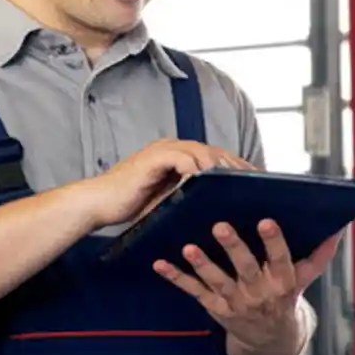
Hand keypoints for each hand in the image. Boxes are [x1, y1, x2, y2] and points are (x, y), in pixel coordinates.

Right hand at [90, 139, 251, 225]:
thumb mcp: (167, 200)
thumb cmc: (131, 205)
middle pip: (215, 151)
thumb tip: (215, 206)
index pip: (215, 156)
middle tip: (255, 181)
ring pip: (203, 152)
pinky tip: (210, 183)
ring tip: (237, 183)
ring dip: (221, 167)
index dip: (235, 166)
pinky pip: (183, 159)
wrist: (100, 203)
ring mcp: (164, 150)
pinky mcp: (155, 157)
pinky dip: (198, 169)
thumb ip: (188, 196)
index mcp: (179, 155)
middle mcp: (174, 148)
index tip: (255, 180)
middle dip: (236, 165)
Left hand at [153, 219, 343, 354]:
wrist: (270, 339)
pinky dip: (176, 278)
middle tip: (220, 226)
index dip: (274, 240)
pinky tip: (160, 263)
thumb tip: (339, 226)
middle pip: (246, 268)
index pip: (281, 258)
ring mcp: (235, 301)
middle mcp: (259, 291)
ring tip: (189, 247)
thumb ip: (320, 253)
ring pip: (218, 281)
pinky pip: (194, 292)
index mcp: (283, 281)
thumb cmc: (286, 298)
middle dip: (234, 247)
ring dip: (202, 264)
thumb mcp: (306, 278)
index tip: (266, 220)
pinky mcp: (215, 307)